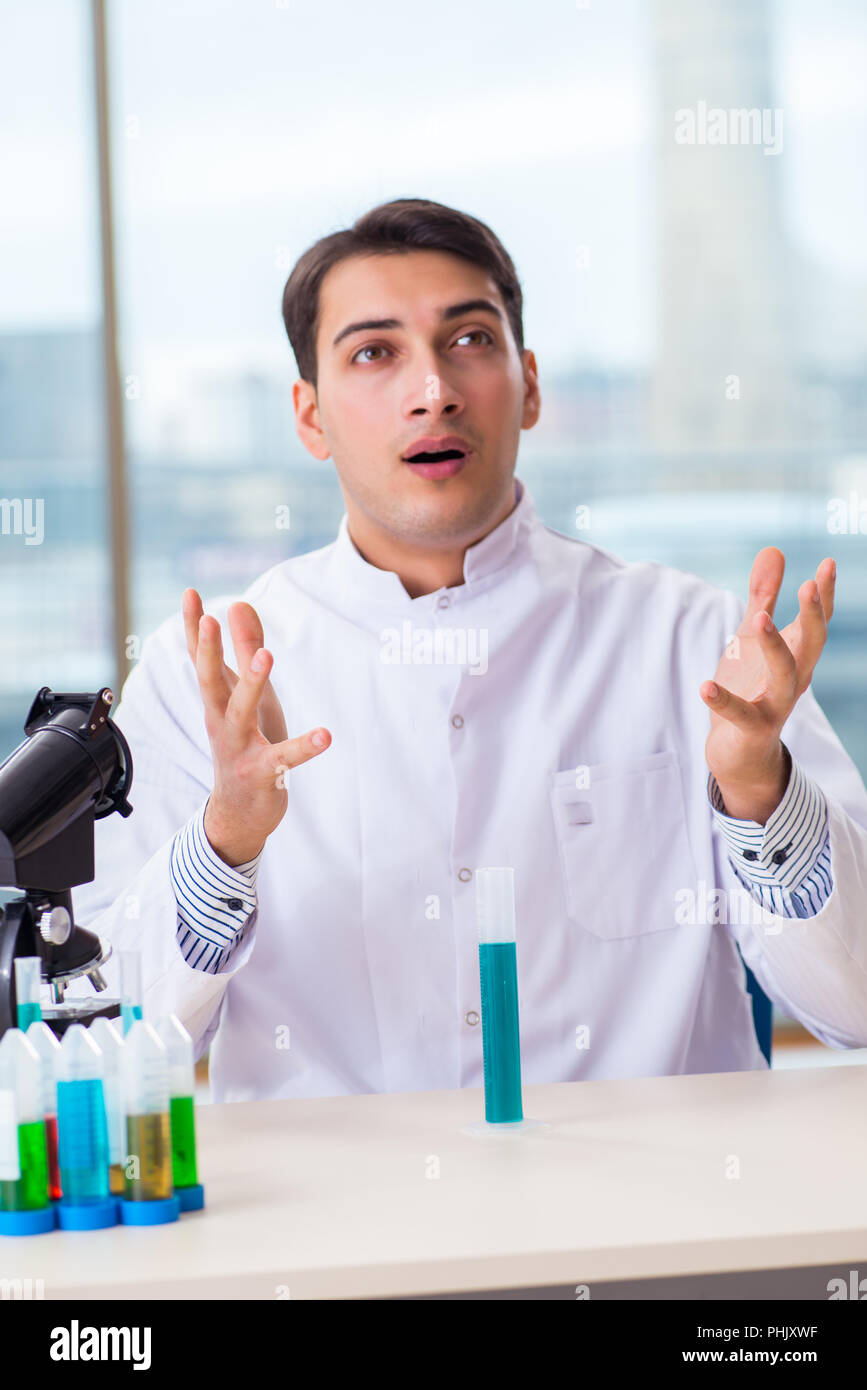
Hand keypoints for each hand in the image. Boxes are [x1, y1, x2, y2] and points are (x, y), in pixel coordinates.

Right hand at [182, 588, 330, 864]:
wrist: (238, 814)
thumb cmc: (245, 744)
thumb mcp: (248, 695)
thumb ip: (245, 651)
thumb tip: (238, 603)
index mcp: (216, 700)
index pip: (199, 659)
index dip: (192, 627)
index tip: (189, 592)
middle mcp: (221, 721)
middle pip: (209, 682)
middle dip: (207, 651)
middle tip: (209, 618)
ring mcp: (240, 748)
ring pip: (241, 713)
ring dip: (252, 683)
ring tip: (267, 655)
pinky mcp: (263, 773)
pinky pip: (284, 758)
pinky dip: (304, 747)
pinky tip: (326, 735)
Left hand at [701, 549, 835, 822]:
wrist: (742, 752)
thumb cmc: (751, 687)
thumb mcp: (752, 638)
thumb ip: (763, 597)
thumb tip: (774, 549)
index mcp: (796, 655)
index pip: (816, 622)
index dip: (824, 595)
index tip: (828, 563)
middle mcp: (793, 679)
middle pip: (812, 645)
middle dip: (814, 616)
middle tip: (808, 584)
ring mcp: (776, 704)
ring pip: (785, 676)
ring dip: (774, 647)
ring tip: (758, 619)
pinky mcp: (753, 728)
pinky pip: (741, 714)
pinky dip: (724, 701)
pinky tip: (705, 686)